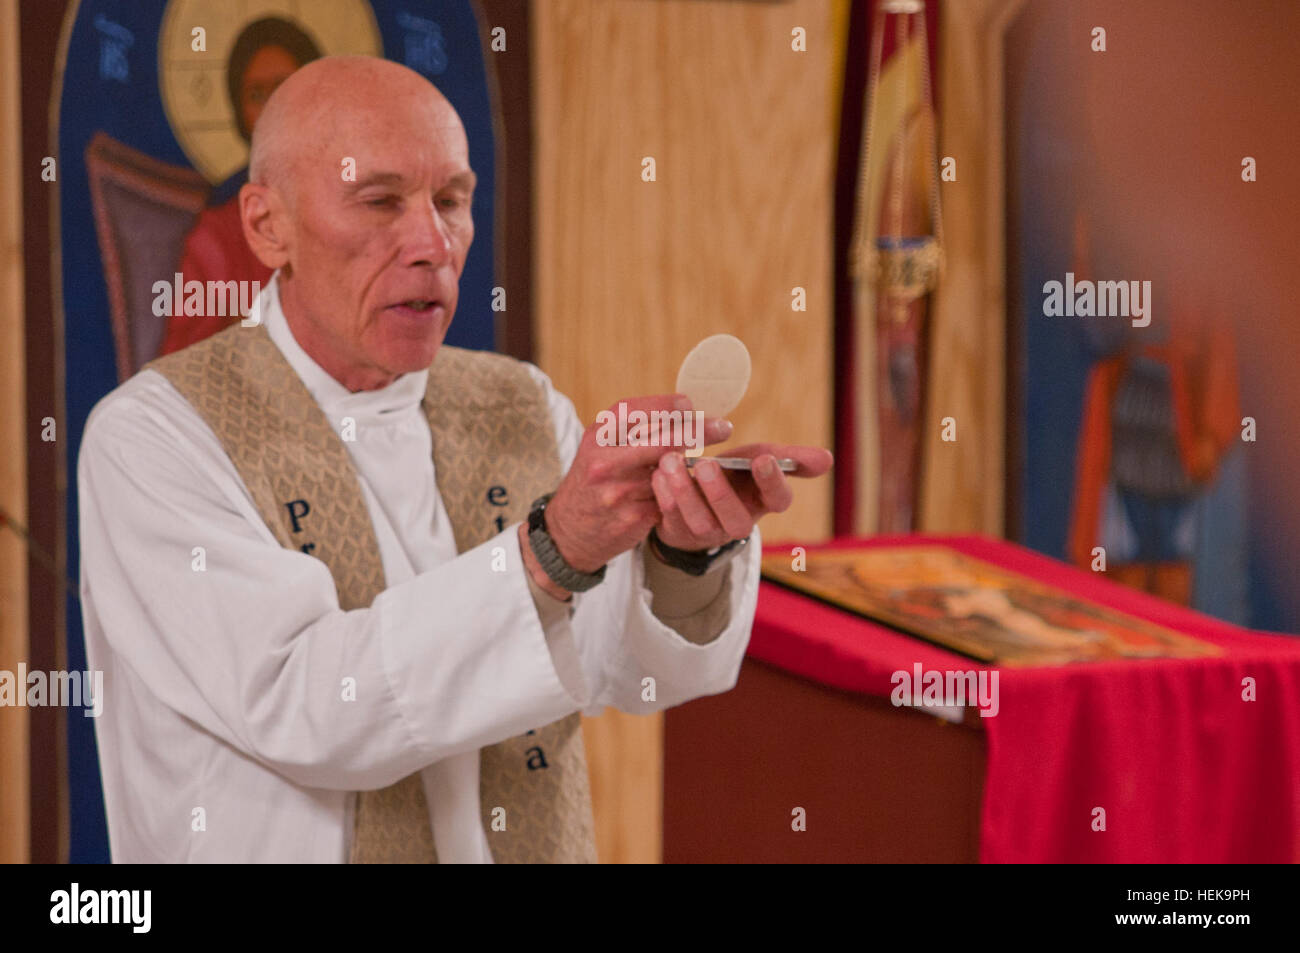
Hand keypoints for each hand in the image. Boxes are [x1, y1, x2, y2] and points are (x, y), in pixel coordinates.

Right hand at [545, 395, 733, 571]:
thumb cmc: (593, 480)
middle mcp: (605, 461)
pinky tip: (686, 491)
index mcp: (598, 437)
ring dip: (691, 466)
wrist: (569, 531)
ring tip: (708, 462)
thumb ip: (632, 429)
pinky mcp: (632, 517)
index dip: (668, 406)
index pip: (637, 411)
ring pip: (670, 472)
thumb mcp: (600, 446)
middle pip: (662, 440)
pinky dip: (680, 493)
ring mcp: (618, 491)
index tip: (691, 405)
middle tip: (723, 427)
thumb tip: (683, 411)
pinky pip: (669, 499)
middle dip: (698, 431)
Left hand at [650, 443, 833, 552]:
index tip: (762, 458)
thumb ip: (791, 459)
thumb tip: (828, 460)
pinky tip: (658, 473)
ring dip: (686, 493)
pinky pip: (671, 519)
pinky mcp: (679, 531)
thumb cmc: (735, 474)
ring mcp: (709, 531)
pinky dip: (664, 495)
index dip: (772, 482)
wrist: (696, 495)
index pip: (778, 500)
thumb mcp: (761, 460)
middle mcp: (739, 522)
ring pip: (700, 522)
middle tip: (708, 463)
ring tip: (673, 463)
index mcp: (764, 502)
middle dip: (721, 492)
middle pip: (736, 519)